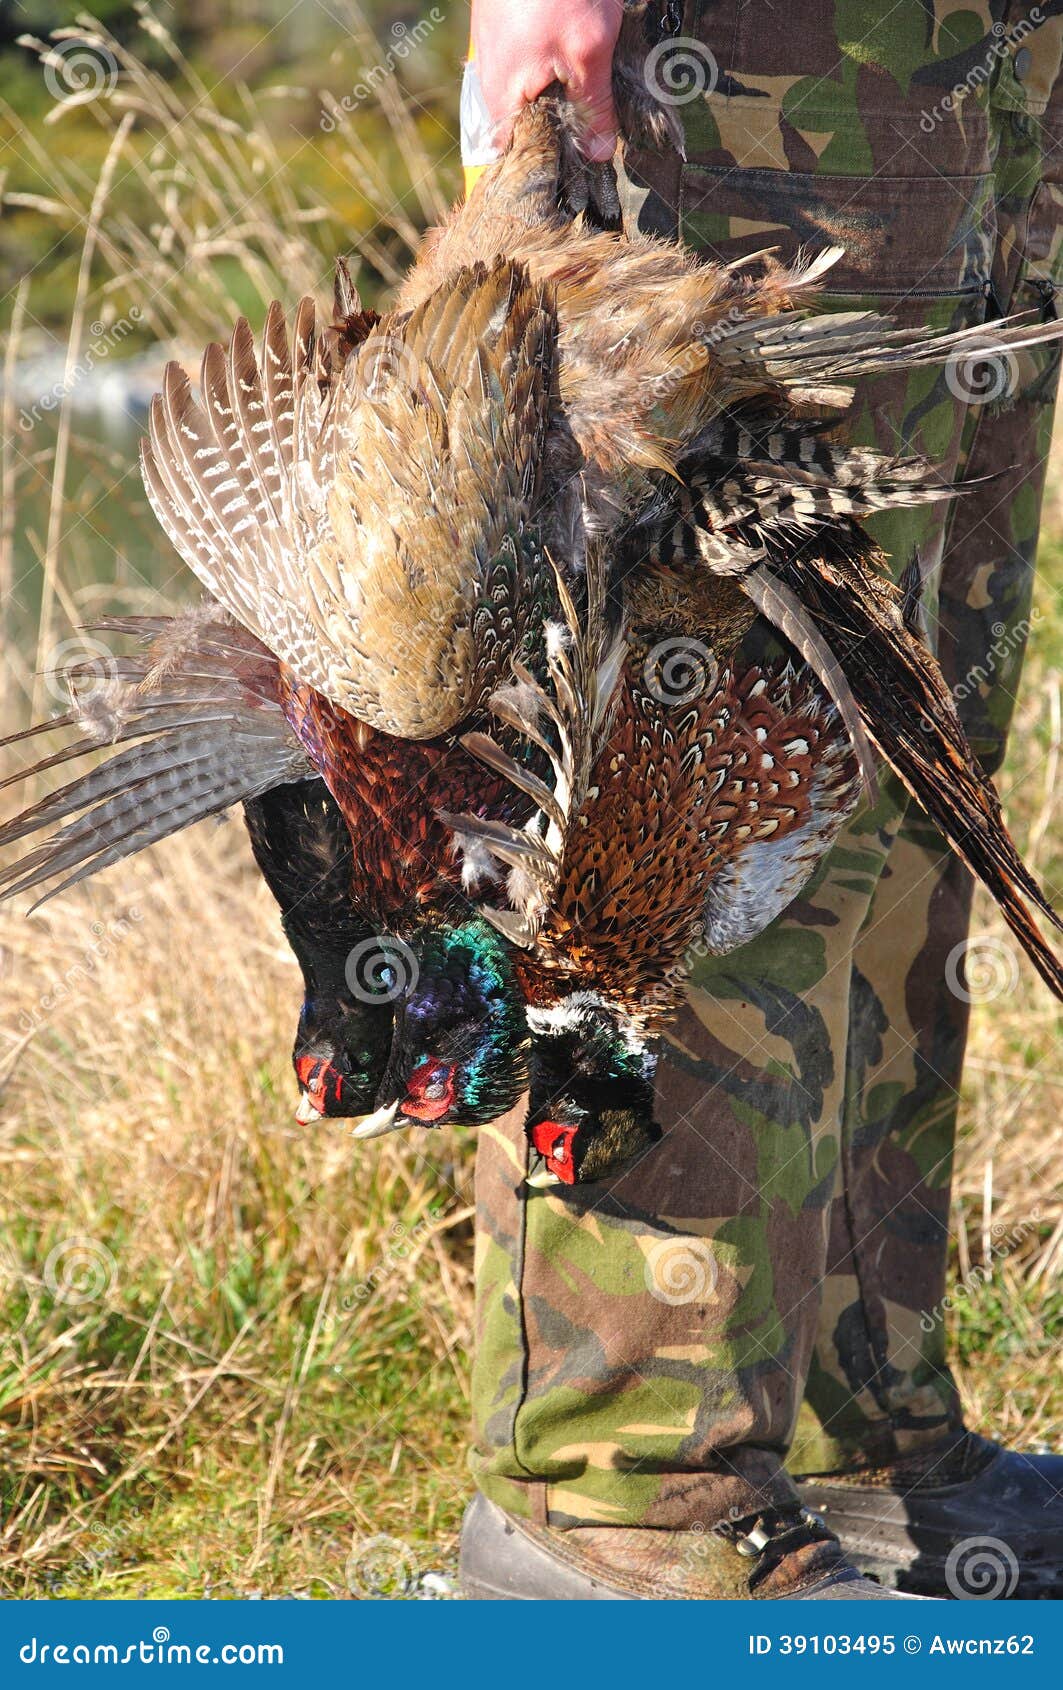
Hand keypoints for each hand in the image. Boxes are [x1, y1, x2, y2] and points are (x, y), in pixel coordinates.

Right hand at [470, 0, 624, 160]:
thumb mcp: (589, 52)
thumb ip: (595, 107)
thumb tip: (600, 154)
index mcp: (503, 98)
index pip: (518, 157)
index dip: (550, 168)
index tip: (580, 175)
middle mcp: (491, 78)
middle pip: (527, 124)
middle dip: (562, 129)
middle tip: (598, 131)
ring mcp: (496, 48)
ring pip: (530, 91)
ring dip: (562, 94)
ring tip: (591, 87)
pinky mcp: (506, 25)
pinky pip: (529, 61)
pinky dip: (554, 64)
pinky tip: (577, 52)